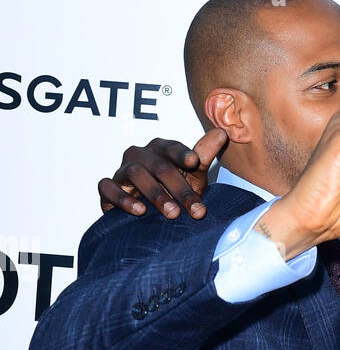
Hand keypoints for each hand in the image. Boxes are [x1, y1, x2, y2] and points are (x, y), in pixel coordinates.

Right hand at [97, 129, 227, 218]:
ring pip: (135, 173)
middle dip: (179, 188)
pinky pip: (109, 187)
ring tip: (172, 213)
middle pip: (158, 165)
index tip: (195, 162)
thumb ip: (204, 155)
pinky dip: (122, 198)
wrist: (151, 216)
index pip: (170, 147)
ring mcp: (122, 171)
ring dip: (155, 194)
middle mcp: (139, 155)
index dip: (182, 153)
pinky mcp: (108, 188)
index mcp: (159, 149)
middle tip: (196, 210)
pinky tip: (139, 210)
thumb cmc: (174, 191)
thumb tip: (222, 132)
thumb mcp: (193, 175)